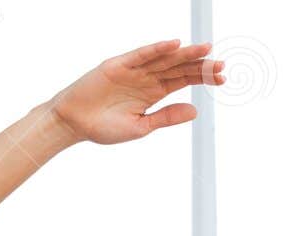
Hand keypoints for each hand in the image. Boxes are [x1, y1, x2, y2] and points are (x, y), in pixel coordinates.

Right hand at [50, 40, 223, 145]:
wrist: (75, 124)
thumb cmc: (104, 128)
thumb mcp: (141, 127)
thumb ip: (166, 117)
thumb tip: (195, 111)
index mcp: (154, 93)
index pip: (183, 80)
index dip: (203, 77)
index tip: (223, 77)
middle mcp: (147, 78)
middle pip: (179, 67)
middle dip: (200, 65)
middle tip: (222, 64)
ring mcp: (134, 69)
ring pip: (165, 58)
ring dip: (185, 53)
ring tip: (206, 49)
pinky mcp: (118, 65)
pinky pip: (141, 55)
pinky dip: (156, 49)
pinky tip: (174, 45)